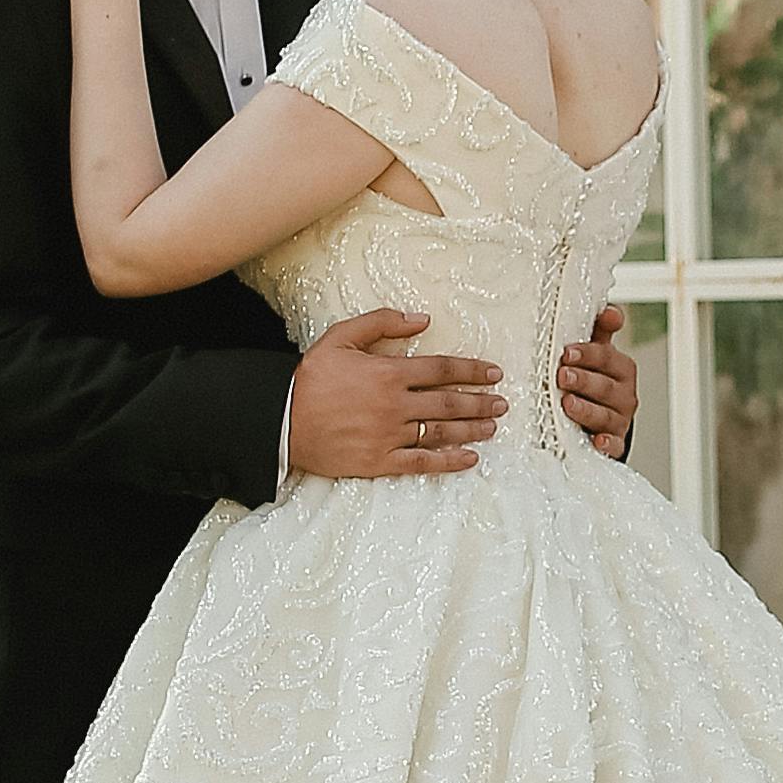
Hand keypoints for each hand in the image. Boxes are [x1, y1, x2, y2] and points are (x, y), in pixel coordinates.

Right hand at [286, 307, 506, 482]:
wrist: (281, 420)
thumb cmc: (310, 378)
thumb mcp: (341, 338)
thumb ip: (382, 323)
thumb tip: (423, 319)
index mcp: (389, 372)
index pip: (442, 369)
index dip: (472, 370)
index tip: (493, 373)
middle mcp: (395, 405)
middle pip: (449, 402)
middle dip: (480, 402)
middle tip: (502, 403)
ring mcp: (389, 436)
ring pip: (441, 431)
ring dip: (471, 429)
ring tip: (492, 427)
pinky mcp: (380, 461)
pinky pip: (422, 463)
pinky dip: (448, 461)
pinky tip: (470, 458)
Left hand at [560, 306, 638, 462]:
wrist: (600, 420)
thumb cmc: (594, 381)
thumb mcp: (595, 355)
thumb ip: (598, 331)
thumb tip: (609, 310)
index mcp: (620, 368)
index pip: (607, 357)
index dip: (588, 354)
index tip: (566, 352)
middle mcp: (624, 394)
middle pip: (605, 386)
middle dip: (584, 380)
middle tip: (562, 375)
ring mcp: (619, 420)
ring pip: (606, 415)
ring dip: (587, 410)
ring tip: (568, 404)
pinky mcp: (614, 443)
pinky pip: (614, 445)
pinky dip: (607, 444)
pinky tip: (597, 442)